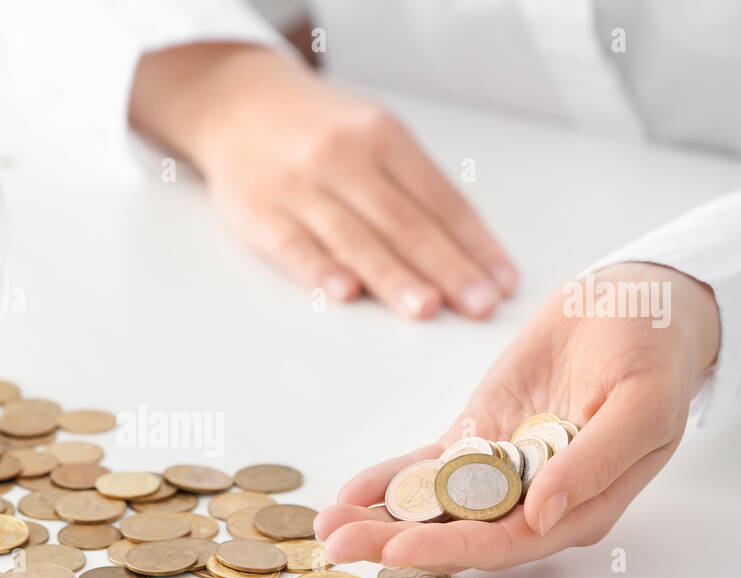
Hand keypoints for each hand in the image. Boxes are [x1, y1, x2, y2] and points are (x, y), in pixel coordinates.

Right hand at [130, 44, 517, 318]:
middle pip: (404, 222)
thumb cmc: (319, 130)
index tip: (502, 282)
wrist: (238, 104)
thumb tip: (465, 252)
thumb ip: (411, 186)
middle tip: (479, 305)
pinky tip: (347, 294)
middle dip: (447, 268)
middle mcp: (343, 158)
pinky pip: (293, 246)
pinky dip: (320, 270)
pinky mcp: (258, 214)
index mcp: (383, 136)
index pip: (440, 199)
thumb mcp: (372, 133)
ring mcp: (298, 186)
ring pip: (354, 238)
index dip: (475, 243)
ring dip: (393, 277)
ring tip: (428, 309)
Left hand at [315, 263, 721, 570]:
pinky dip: (391, 481)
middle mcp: (536, 502)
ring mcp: (503, 472)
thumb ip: (596, 463)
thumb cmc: (655, 356)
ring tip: (328, 523)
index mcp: (582, 507)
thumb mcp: (642, 404)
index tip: (399, 549)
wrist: (635, 304)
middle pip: (460, 533)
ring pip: (436, 508)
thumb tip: (544, 515)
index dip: (453, 548)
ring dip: (382, 519)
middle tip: (338, 545)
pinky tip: (353, 492)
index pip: (510, 543)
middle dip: (397, 542)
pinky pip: (429, 470)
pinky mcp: (479, 440)